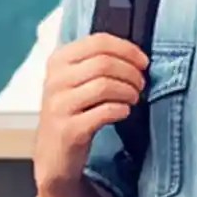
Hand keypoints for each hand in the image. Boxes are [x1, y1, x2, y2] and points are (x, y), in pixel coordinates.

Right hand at [33, 33, 147, 191]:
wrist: (53, 155)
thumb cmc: (71, 113)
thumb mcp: (76, 81)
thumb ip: (98, 62)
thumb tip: (136, 55)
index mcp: (58, 61)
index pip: (98, 41)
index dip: (128, 49)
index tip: (143, 62)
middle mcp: (54, 80)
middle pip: (104, 63)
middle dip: (131, 73)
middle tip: (140, 84)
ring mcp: (59, 105)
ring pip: (105, 85)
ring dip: (128, 91)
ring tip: (134, 98)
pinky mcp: (68, 129)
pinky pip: (104, 111)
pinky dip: (121, 109)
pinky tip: (124, 112)